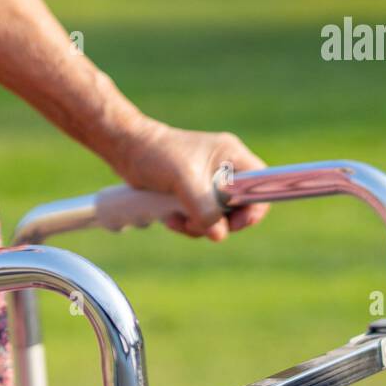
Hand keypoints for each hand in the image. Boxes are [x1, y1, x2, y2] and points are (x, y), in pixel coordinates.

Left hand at [111, 123, 269, 240]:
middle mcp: (224, 169)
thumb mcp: (182, 181)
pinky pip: (200, 219)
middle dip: (217, 222)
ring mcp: (208, 183)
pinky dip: (187, 224)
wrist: (126, 150)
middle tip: (196, 224)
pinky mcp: (192, 195)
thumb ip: (203, 207)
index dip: (253, 207)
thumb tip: (218, 234)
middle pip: (239, 207)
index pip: (259, 184)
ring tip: (176, 220)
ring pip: (218, 218)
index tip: (234, 222)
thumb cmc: (155, 154)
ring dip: (198, 226)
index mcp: (231, 155)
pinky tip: (169, 219)